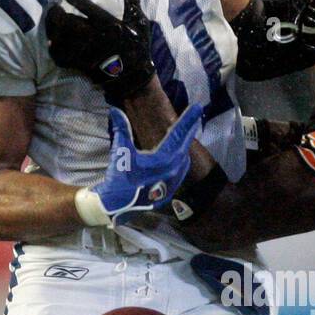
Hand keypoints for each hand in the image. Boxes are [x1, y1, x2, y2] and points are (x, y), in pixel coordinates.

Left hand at [45, 0, 155, 99]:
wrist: (135, 78)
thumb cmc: (138, 48)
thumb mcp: (140, 23)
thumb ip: (133, 2)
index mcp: (108, 23)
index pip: (83, 4)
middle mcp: (95, 37)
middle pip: (66, 21)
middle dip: (56, 13)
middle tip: (53, 9)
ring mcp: (86, 53)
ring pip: (60, 38)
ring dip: (52, 29)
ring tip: (50, 22)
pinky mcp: (81, 66)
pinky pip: (60, 56)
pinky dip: (53, 49)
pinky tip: (52, 41)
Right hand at [93, 103, 203, 220]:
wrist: (116, 206)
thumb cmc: (119, 180)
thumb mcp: (120, 152)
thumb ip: (122, 130)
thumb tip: (115, 110)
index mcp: (163, 160)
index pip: (178, 135)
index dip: (188, 120)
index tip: (198, 108)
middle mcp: (172, 171)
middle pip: (184, 146)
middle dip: (189, 131)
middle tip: (195, 117)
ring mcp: (172, 183)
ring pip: (183, 161)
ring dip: (185, 147)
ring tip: (186, 136)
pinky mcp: (168, 192)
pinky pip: (180, 173)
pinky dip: (180, 162)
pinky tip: (178, 158)